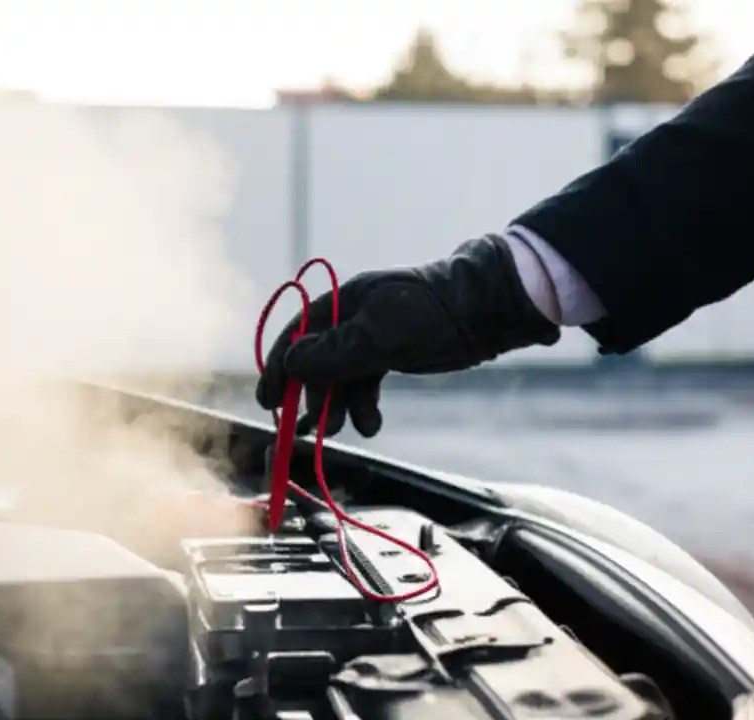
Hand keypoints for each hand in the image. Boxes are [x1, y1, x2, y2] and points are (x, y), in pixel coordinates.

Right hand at [255, 234, 559, 436]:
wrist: (485, 310)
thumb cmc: (432, 313)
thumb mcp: (381, 335)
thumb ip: (335, 352)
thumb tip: (290, 363)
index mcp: (340, 302)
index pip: (295, 336)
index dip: (278, 369)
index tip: (267, 402)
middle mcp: (349, 318)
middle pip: (314, 361)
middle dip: (312, 395)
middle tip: (312, 426)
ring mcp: (369, 338)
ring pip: (339, 378)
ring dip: (340, 406)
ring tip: (349, 429)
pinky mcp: (389, 354)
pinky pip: (363, 384)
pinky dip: (364, 406)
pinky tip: (371, 425)